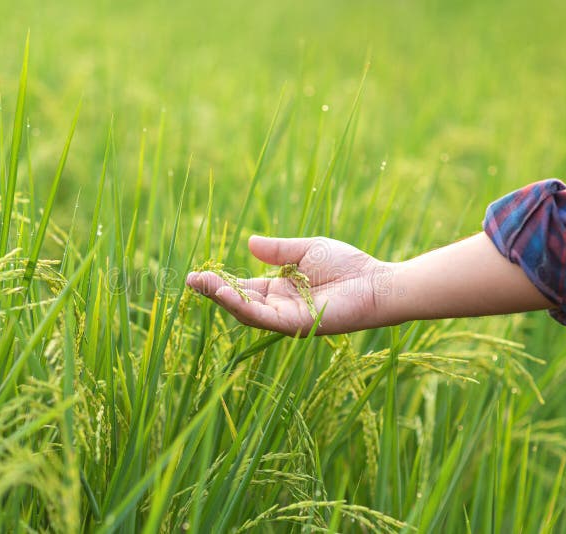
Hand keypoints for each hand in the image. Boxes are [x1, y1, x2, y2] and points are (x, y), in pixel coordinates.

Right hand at [185, 235, 395, 334]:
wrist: (376, 281)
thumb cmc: (348, 265)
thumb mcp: (306, 250)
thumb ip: (278, 250)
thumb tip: (249, 242)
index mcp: (282, 290)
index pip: (244, 287)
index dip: (221, 281)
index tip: (198, 272)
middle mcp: (281, 306)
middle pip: (240, 301)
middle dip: (214, 291)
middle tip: (189, 279)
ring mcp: (287, 318)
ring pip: (247, 312)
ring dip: (223, 299)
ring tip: (201, 284)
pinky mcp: (297, 324)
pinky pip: (264, 318)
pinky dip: (243, 307)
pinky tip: (226, 294)